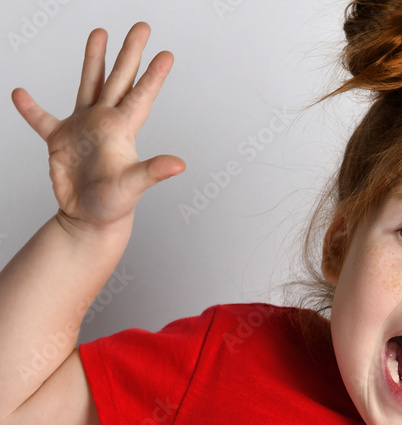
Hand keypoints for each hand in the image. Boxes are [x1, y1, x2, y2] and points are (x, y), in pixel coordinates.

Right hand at [11, 22, 183, 238]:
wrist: (89, 219)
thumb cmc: (114, 206)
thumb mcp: (133, 187)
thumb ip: (152, 172)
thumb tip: (179, 164)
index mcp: (122, 130)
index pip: (140, 95)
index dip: (153, 75)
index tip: (166, 53)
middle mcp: (104, 122)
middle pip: (118, 78)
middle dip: (129, 52)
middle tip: (141, 26)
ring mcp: (82, 128)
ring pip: (88, 85)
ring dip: (93, 60)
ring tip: (98, 33)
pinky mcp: (59, 140)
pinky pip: (41, 119)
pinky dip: (30, 108)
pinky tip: (19, 93)